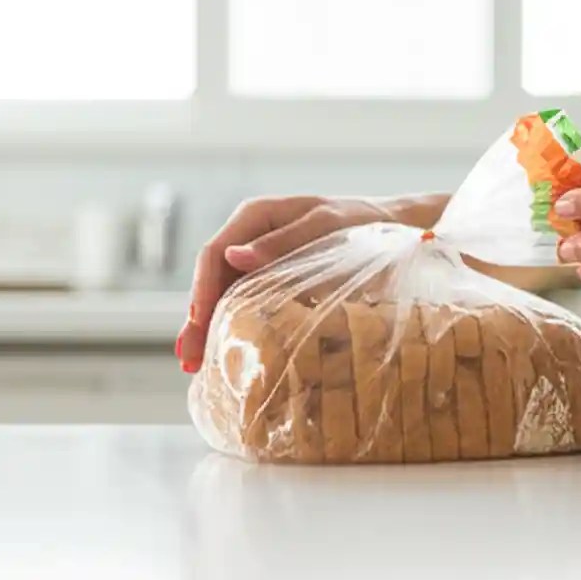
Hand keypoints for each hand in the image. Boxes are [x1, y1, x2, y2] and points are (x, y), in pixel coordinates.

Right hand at [175, 194, 446, 372]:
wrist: (393, 225)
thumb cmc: (362, 221)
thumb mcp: (325, 227)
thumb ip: (283, 242)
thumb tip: (235, 257)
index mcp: (256, 215)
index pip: (215, 254)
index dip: (202, 290)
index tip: (199, 324)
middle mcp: (251, 235)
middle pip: (212, 278)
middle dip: (197, 317)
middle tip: (188, 359)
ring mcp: (261, 257)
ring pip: (224, 293)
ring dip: (207, 326)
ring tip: (194, 364)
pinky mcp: (275, 276)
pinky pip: (245, 300)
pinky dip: (232, 324)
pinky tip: (223, 349)